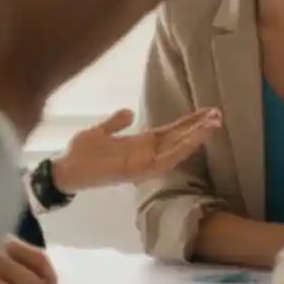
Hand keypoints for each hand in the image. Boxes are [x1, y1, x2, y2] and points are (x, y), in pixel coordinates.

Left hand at [49, 107, 221, 191]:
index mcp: (139, 144)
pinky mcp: (135, 171)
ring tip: (212, 125)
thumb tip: (129, 113)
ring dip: (194, 139)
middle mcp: (144, 155)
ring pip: (175, 151)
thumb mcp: (100, 132)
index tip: (207, 112)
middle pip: (178, 141)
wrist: (64, 169)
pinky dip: (177, 152)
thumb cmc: (81, 153)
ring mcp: (142, 164)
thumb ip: (115, 123)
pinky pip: (161, 162)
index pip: (170, 133)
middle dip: (198, 129)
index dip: (188, 123)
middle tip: (219, 116)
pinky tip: (191, 141)